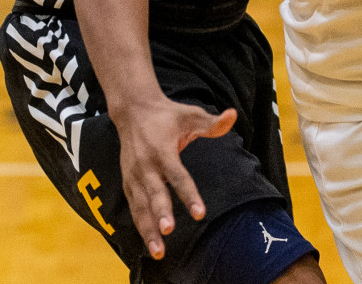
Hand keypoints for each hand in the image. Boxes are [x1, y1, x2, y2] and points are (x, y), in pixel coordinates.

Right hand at [114, 96, 236, 259]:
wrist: (133, 111)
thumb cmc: (168, 115)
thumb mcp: (191, 115)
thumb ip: (212, 123)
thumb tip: (233, 115)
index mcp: (162, 151)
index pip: (178, 176)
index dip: (189, 195)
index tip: (200, 213)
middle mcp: (146, 166)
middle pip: (154, 193)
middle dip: (160, 214)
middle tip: (169, 231)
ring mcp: (134, 175)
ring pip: (140, 206)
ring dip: (148, 229)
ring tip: (158, 250)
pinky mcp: (127, 182)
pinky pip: (133, 207)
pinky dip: (140, 225)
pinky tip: (149, 241)